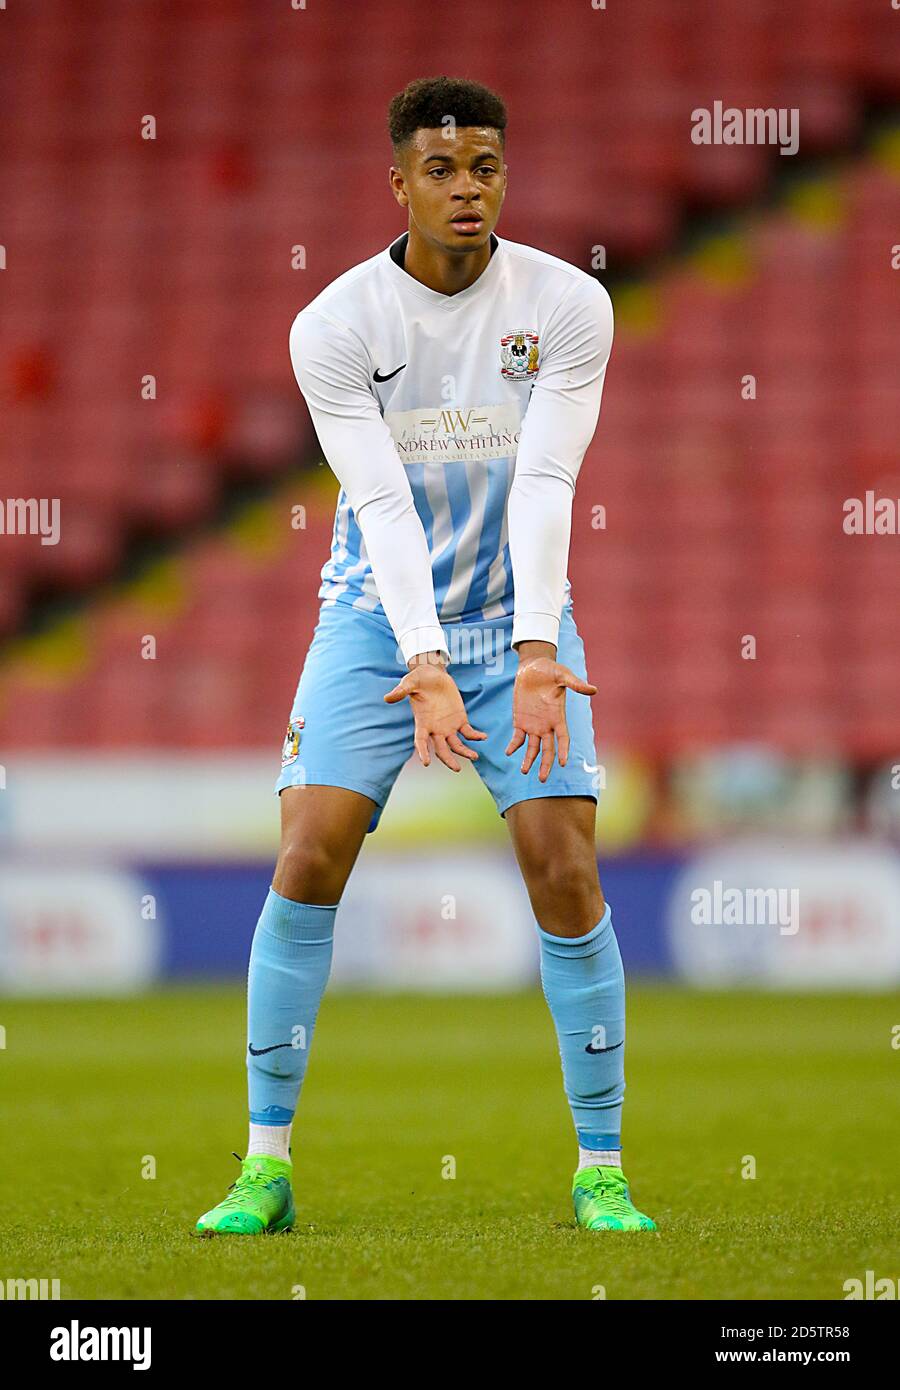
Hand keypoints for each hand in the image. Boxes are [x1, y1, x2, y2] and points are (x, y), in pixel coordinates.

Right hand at [385, 661, 485, 771]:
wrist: (433, 674)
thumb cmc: (419, 679)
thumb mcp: (409, 682)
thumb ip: (401, 691)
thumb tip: (387, 698)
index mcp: (422, 723)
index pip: (421, 742)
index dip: (423, 752)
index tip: (426, 763)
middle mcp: (435, 729)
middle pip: (441, 749)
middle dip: (448, 760)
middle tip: (457, 769)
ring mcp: (448, 726)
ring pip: (456, 745)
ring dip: (465, 752)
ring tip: (475, 757)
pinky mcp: (460, 719)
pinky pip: (468, 732)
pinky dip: (475, 736)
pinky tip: (483, 737)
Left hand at [506, 649, 596, 781]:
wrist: (533, 666)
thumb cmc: (551, 670)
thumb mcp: (563, 675)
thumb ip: (576, 684)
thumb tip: (594, 690)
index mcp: (558, 717)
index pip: (563, 738)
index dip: (564, 751)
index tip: (563, 763)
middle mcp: (547, 725)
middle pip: (547, 749)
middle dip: (545, 764)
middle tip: (542, 779)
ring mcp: (533, 724)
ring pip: (532, 748)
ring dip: (529, 760)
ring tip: (523, 771)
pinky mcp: (520, 720)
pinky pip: (517, 737)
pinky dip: (514, 745)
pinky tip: (509, 753)